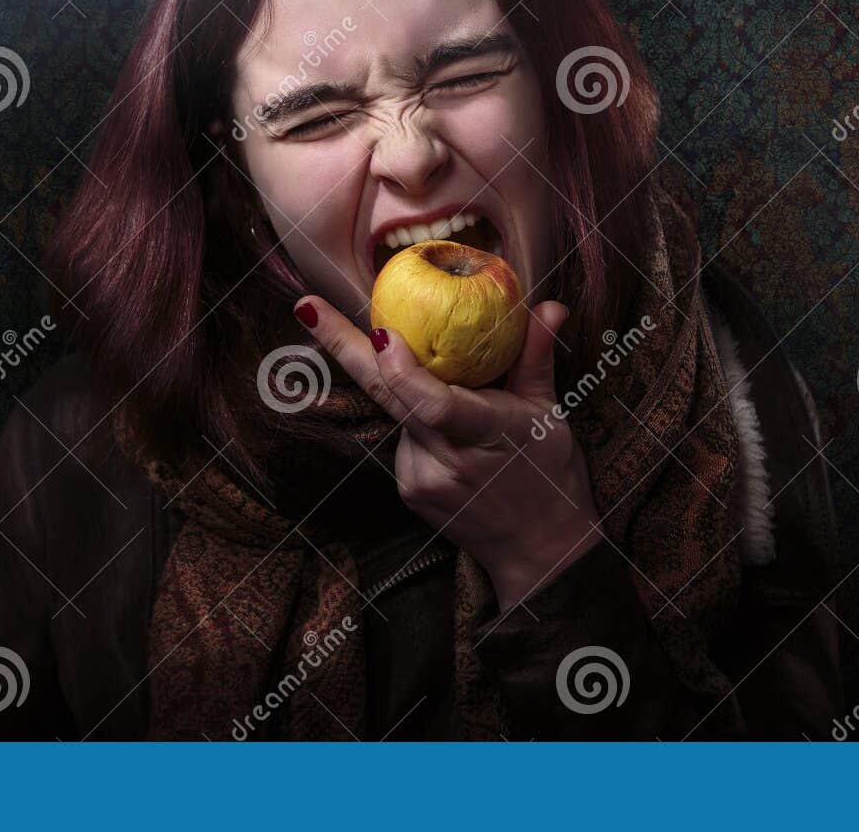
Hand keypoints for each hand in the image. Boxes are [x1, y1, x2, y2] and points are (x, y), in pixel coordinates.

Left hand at [292, 295, 601, 608]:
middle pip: (387, 395)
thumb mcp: (550, 414)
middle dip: (341, 346)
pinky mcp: (408, 489)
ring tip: (458, 399)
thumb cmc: (551, 476)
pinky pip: (403, 436)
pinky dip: (418, 421)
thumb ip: (537, 357)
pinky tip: (452, 438)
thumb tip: (550, 306)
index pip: (435, 404)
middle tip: (307, 308)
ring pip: (398, 412)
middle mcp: (445, 460)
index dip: (402, 369)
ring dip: (407, 387)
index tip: (379, 331)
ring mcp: (420, 479)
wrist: (539, 551)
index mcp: (487, 434)